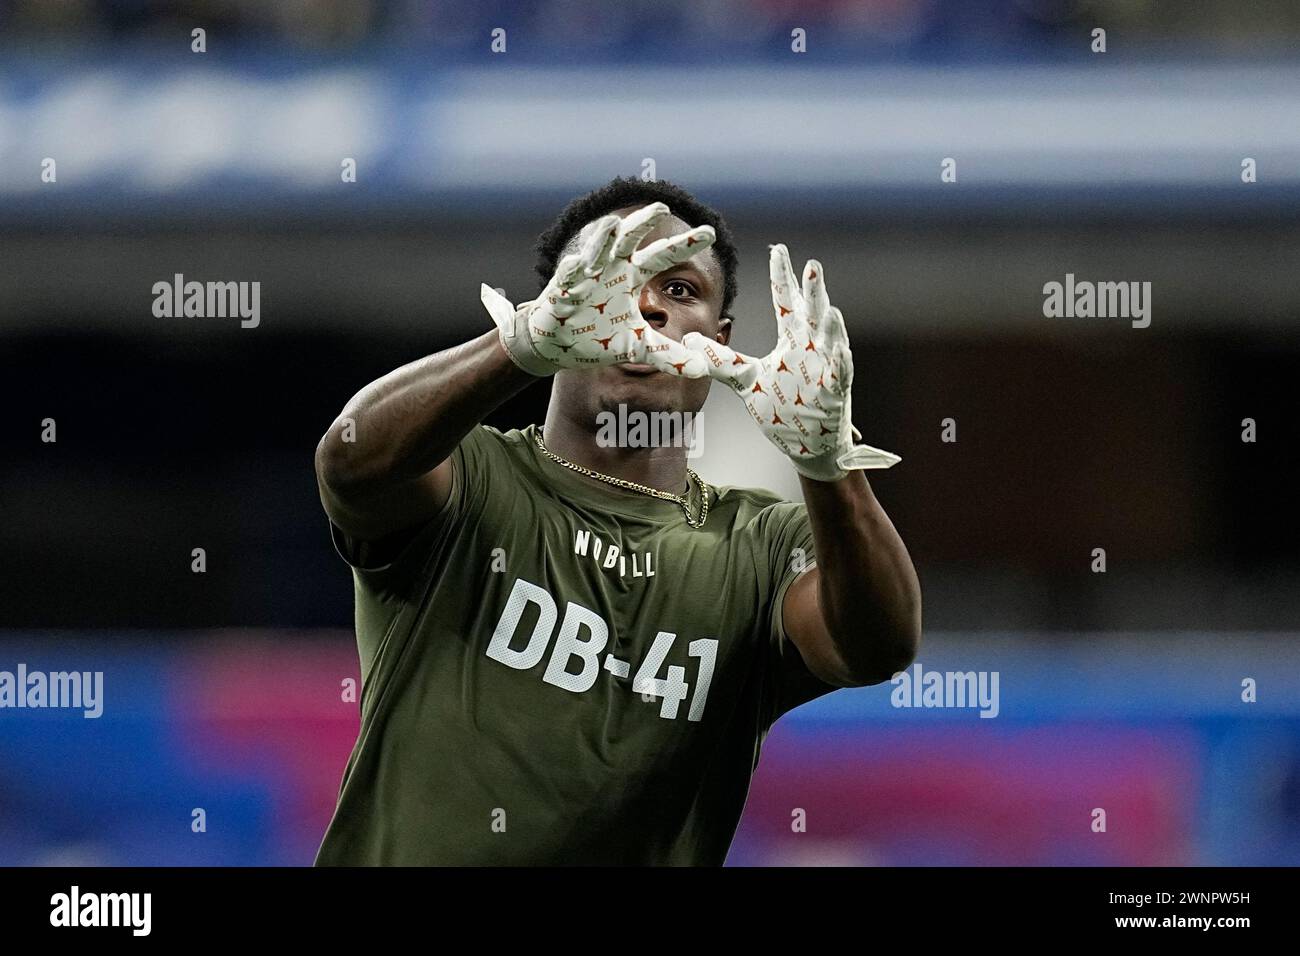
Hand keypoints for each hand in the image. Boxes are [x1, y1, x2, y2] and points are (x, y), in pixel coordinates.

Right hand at [481, 202, 713, 377]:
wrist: (560, 344)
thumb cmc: (599, 337)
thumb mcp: (639, 347)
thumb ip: (669, 355)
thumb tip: (700, 368)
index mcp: (632, 277)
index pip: (661, 256)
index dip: (684, 245)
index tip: (710, 233)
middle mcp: (610, 268)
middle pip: (629, 238)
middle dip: (642, 221)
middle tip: (662, 206)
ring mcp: (583, 276)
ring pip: (595, 248)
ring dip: (602, 238)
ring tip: (613, 225)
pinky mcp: (559, 290)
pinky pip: (565, 276)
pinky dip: (570, 271)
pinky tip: (576, 265)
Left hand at [680, 244, 899, 480]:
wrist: (806, 445)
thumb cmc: (783, 409)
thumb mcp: (746, 381)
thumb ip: (721, 360)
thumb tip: (689, 340)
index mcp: (792, 342)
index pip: (786, 302)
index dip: (782, 277)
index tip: (778, 249)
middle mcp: (811, 351)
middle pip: (811, 315)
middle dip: (813, 292)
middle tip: (811, 265)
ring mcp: (825, 372)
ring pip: (831, 344)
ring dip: (830, 328)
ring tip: (829, 309)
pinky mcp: (833, 395)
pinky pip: (839, 377)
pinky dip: (840, 365)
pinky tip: (840, 351)